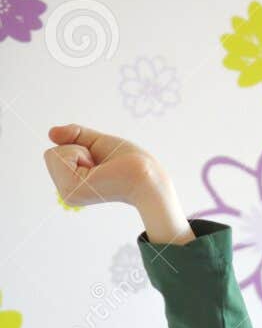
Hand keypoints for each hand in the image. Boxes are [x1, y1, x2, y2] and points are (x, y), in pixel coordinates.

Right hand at [42, 123, 161, 208]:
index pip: (54, 153)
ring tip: (99, 167)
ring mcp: (69, 194)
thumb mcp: (96, 143)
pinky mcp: (73, 191)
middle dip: (76, 148)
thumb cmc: (129, 162)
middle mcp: (67, 193)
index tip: (98, 160)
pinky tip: (97, 168)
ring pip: (52, 154)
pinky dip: (79, 153)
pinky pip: (59, 155)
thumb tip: (50, 133)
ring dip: (79, 151)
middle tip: (99, 164)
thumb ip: (74, 136)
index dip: (77, 146)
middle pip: (50, 154)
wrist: (146, 176)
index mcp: (73, 185)